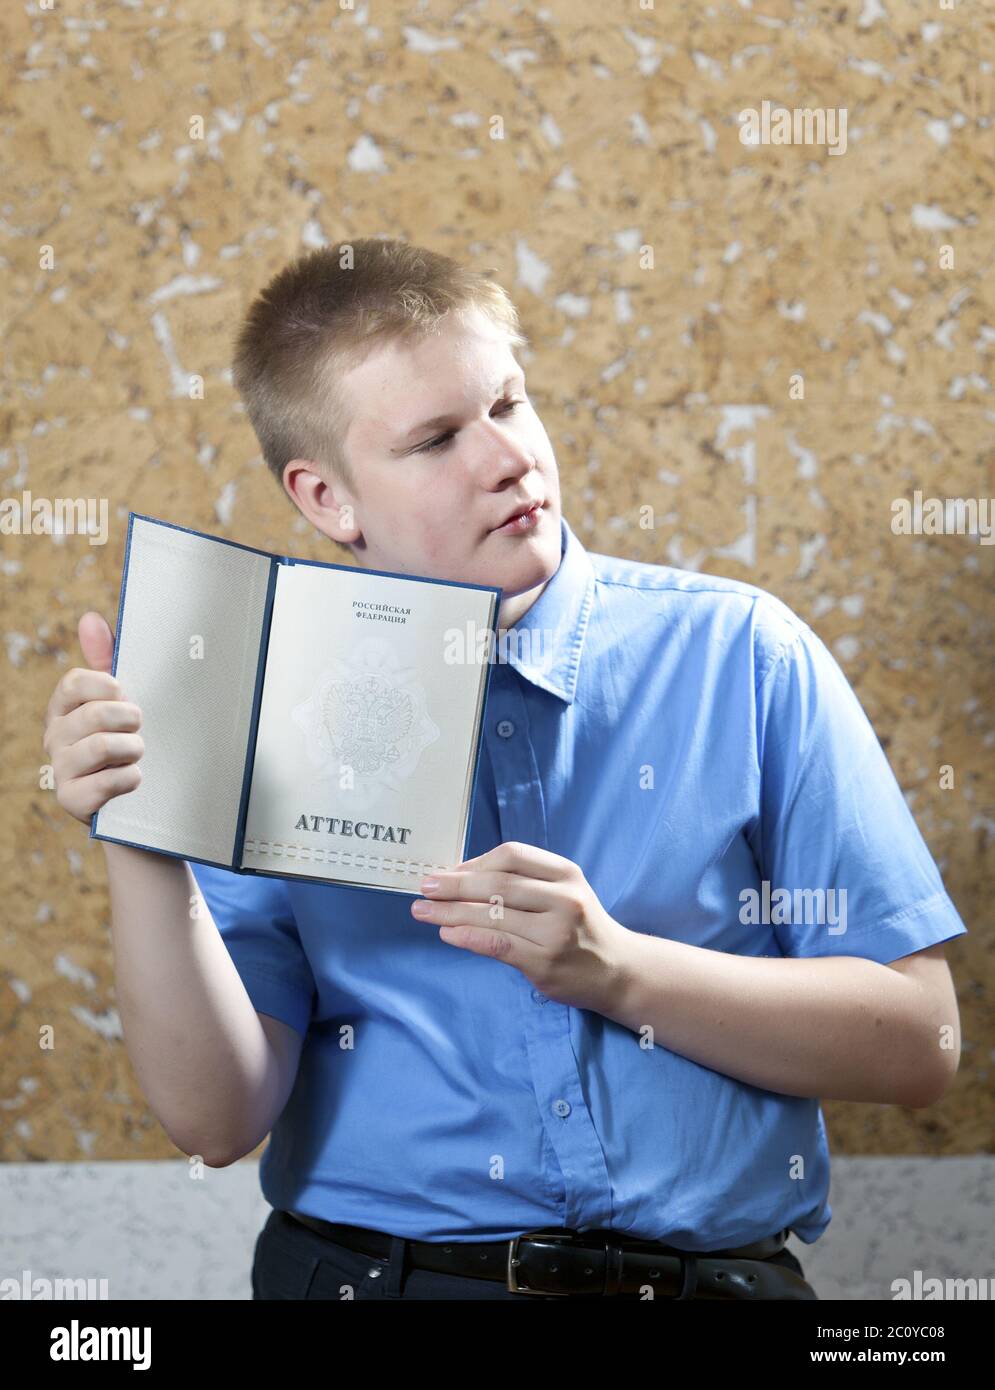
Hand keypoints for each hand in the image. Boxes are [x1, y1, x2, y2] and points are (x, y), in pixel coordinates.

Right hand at [42, 612, 144, 824]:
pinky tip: (133, 779)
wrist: (137, 797)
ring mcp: (60, 770)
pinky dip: (131, 778)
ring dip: (134, 749)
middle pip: (96, 714)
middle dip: (130, 719)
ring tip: (137, 753)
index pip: (74, 682)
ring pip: (104, 747)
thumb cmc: (127, 737)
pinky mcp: (72, 801)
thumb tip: (90, 618)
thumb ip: (107, 657)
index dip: (106, 686)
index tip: (124, 693)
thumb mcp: (120, 698)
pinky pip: (109, 782)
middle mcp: (55, 736)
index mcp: (63, 707)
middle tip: (139, 727)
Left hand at [411, 841, 630, 1015]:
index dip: (474, 862)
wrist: (617, 970)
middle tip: (424, 887)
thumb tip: (461, 876)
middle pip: (497, 885)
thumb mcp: (563, 892)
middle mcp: (564, 898)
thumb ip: (522, 882)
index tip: (448, 871)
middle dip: (454, 885)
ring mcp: (555, 931)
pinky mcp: (544, 962)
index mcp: (565, 873)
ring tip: (423, 911)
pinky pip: (496, 944)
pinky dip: (467, 937)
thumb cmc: (579, 927)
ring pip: (492, 916)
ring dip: (450, 913)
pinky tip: (446, 933)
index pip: (512, 855)